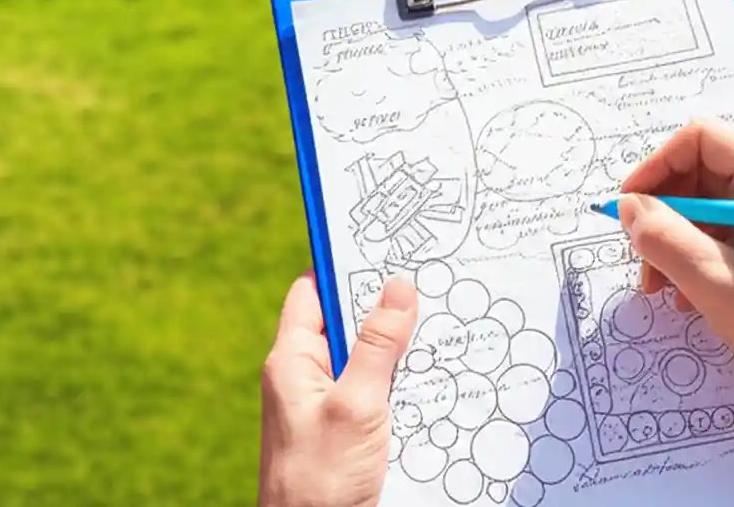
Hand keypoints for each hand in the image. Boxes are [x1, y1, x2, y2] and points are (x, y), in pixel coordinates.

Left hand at [259, 271, 417, 506]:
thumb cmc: (319, 483)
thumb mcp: (355, 405)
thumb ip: (376, 346)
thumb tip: (398, 287)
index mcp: (291, 360)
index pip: (312, 292)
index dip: (345, 268)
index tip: (386, 250)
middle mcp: (306, 377)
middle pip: (348, 324)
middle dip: (387, 312)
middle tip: (430, 294)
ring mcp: (327, 405)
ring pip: (369, 360)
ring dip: (401, 355)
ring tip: (442, 339)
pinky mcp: (347, 431)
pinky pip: (378, 394)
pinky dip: (403, 388)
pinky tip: (434, 386)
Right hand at [617, 119, 733, 506]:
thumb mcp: (714, 283)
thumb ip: (663, 238)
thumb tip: (626, 206)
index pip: (700, 138)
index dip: (656, 167)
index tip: (627, 209)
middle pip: (697, 171)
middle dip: (661, 213)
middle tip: (641, 259)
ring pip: (702, 205)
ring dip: (671, 241)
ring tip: (662, 288)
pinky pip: (718, 231)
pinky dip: (691, 257)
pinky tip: (687, 295)